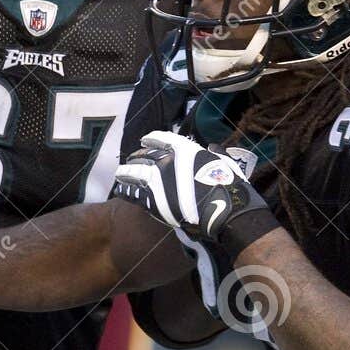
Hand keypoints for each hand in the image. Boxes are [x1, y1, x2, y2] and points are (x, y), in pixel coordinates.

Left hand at [111, 130, 280, 260]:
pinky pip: (134, 194)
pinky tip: (121, 192)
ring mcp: (158, 181)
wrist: (223, 211)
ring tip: (120, 174)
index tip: (144, 140)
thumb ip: (216, 154)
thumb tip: (213, 147)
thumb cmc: (229, 186)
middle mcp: (168, 162)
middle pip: (145, 155)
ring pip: (134, 173)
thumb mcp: (225, 163)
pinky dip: (126, 192)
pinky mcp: (153, 200)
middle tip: (132, 160)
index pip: (162, 139)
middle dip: (137, 157)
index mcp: (185, 150)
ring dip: (126, 173)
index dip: (151, 138)